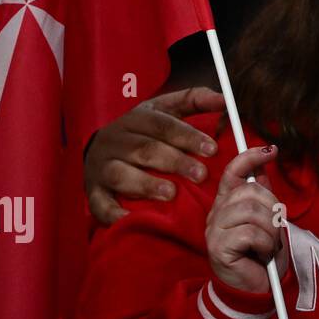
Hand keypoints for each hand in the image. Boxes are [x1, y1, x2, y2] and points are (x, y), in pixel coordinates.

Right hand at [83, 87, 226, 224]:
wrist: (100, 148)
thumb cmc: (144, 130)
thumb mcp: (166, 109)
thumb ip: (195, 100)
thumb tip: (225, 99)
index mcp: (135, 118)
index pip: (162, 125)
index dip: (188, 136)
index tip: (212, 149)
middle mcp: (115, 140)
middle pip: (144, 149)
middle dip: (175, 162)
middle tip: (200, 175)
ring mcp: (100, 166)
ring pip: (121, 174)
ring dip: (146, 184)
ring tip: (171, 194)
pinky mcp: (93, 191)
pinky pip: (99, 203)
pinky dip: (112, 212)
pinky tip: (130, 218)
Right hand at [206, 145, 287, 293]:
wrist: (255, 290)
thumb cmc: (262, 255)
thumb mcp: (268, 221)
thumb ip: (263, 195)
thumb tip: (264, 165)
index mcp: (227, 203)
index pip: (233, 171)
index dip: (250, 157)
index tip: (272, 150)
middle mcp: (216, 214)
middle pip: (250, 190)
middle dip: (273, 209)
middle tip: (275, 230)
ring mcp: (214, 230)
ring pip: (252, 211)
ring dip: (271, 230)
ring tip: (269, 245)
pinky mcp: (217, 247)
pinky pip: (250, 233)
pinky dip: (266, 244)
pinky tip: (263, 254)